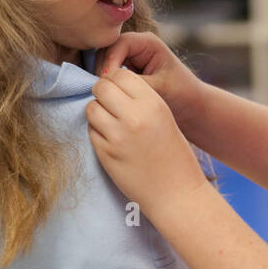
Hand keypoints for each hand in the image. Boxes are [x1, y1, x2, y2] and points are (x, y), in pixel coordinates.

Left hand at [86, 67, 206, 219]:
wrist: (176, 194)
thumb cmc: (173, 155)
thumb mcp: (164, 117)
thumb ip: (140, 99)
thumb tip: (111, 83)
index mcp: (153, 104)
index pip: (120, 75)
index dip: (115, 80)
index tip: (118, 90)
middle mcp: (134, 117)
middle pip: (101, 87)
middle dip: (101, 92)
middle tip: (108, 103)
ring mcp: (117, 137)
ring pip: (91, 108)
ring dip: (97, 112)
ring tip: (109, 122)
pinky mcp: (105, 154)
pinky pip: (91, 131)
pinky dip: (97, 132)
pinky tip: (111, 140)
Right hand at [96, 32, 204, 133]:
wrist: (191, 105)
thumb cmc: (181, 93)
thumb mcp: (159, 87)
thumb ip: (135, 83)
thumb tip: (109, 83)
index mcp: (147, 42)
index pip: (119, 44)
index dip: (110, 61)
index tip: (107, 82)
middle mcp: (137, 45)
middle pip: (107, 50)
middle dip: (103, 69)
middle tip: (103, 91)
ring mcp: (130, 56)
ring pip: (105, 61)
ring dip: (104, 77)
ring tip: (106, 95)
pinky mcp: (126, 69)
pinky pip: (109, 72)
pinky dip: (107, 82)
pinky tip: (110, 96)